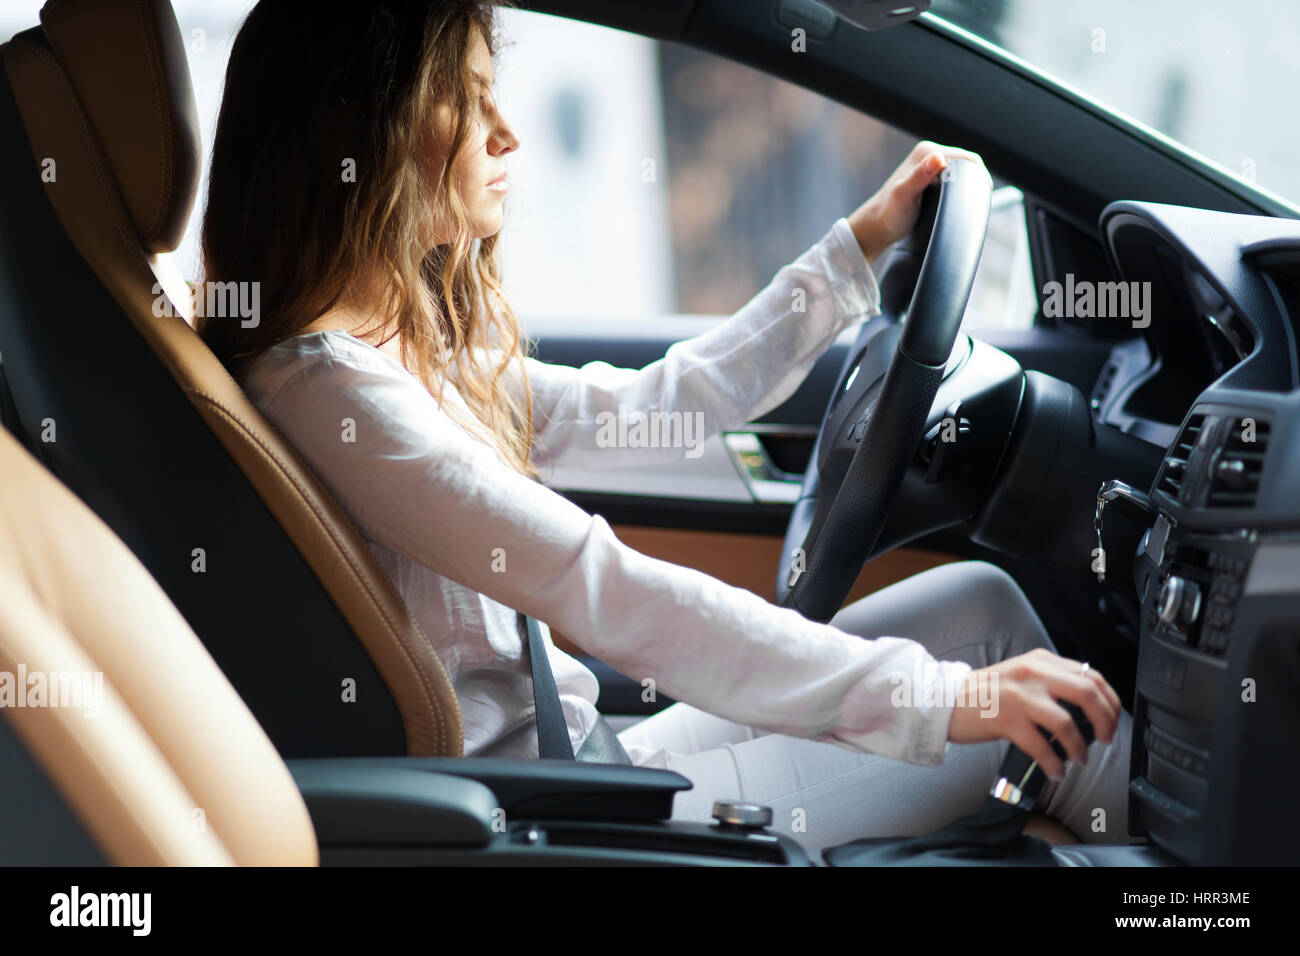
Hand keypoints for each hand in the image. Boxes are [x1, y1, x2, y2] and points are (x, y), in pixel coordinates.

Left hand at [847, 141, 988, 264]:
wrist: (876, 227)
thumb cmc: (889, 215)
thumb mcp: (905, 196)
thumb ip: (919, 176)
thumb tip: (937, 158)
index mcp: (926, 152)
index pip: (966, 158)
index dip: (976, 175)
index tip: (977, 195)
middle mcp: (928, 154)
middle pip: (966, 164)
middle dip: (973, 180)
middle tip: (973, 203)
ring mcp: (930, 165)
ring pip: (962, 171)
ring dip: (968, 185)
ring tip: (968, 203)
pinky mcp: (930, 177)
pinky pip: (954, 178)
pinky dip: (960, 188)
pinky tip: (959, 201)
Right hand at [946, 647, 1122, 780]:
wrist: (945, 700)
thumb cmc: (984, 693)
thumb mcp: (1021, 674)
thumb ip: (1050, 681)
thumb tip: (1086, 706)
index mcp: (1040, 661)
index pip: (1090, 675)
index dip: (1109, 700)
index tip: (1111, 719)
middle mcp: (1032, 674)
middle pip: (1087, 694)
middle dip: (1105, 721)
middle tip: (1104, 739)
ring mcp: (1019, 696)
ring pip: (1067, 723)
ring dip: (1079, 748)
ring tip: (1078, 759)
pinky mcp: (1006, 720)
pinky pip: (1041, 746)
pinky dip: (1054, 763)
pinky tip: (1055, 771)